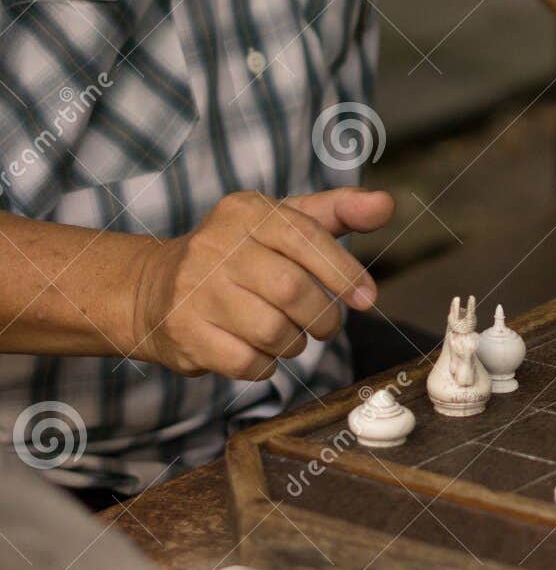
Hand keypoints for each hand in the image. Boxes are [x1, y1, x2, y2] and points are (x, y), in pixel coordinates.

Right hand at [129, 189, 394, 379]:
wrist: (154, 287)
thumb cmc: (241, 254)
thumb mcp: (284, 222)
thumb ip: (338, 211)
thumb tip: (386, 204)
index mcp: (245, 211)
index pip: (305, 237)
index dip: (344, 273)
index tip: (367, 298)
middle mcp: (214, 245)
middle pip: (292, 291)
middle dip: (323, 317)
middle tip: (325, 325)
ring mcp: (193, 289)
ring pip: (272, 331)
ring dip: (295, 343)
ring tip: (289, 336)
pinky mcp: (183, 331)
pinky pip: (246, 362)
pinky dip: (266, 366)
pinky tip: (261, 353)